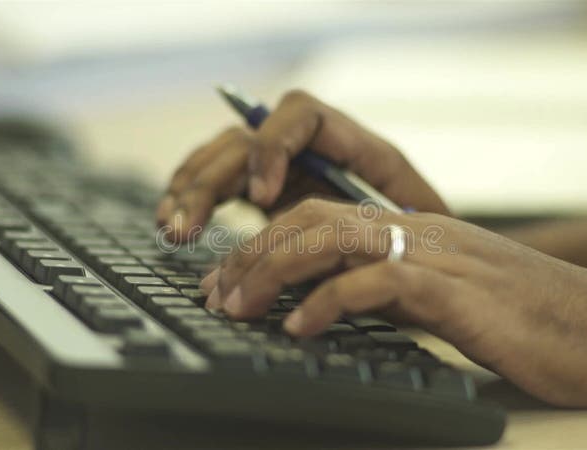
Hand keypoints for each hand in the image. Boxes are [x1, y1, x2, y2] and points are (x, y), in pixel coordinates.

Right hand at [156, 90, 447, 240]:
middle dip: (211, 181)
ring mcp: (281, 167)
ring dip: (189, 191)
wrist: (406, 257)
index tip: (262, 199)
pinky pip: (213, 180)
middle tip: (188, 228)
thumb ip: (385, 220)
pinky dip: (187, 199)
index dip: (274, 148)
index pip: (303, 114)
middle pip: (247, 138)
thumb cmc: (415, 240)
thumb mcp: (411, 228)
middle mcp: (310, 148)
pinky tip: (170, 225)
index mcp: (351, 145)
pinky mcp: (260, 189)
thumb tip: (345, 231)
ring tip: (173, 231)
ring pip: (221, 156)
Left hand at [201, 198, 586, 407]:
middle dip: (252, 252)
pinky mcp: (457, 291)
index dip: (265, 243)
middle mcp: (419, 232)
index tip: (228, 280)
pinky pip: (377, 282)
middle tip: (215, 292)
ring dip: (273, 270)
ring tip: (236, 305)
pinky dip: (327, 301)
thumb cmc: (531, 322)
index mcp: (414, 231)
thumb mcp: (445, 302)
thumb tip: (330, 308)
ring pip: (333, 236)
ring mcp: (438, 256)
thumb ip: (392, 296)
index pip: (321, 215)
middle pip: (313, 218)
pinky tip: (298, 327)